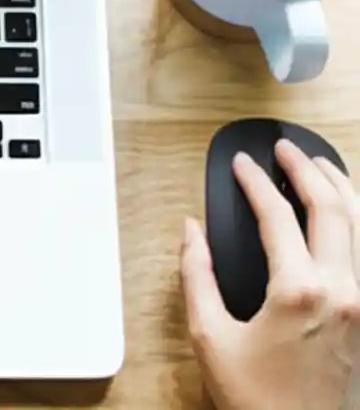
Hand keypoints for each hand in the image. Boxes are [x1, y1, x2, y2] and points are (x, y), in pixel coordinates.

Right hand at [181, 139, 359, 409]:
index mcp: (300, 292)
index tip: (242, 165)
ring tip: (321, 167)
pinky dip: (359, 224)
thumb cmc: (258, 400)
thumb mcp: (211, 337)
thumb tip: (192, 232)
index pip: (277, 217)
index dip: (256, 183)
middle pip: (334, 208)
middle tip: (284, 149)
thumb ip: (197, 276)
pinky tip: (347, 215)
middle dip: (307, 170)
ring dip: (343, 188)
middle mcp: (344, 291)